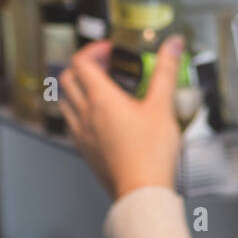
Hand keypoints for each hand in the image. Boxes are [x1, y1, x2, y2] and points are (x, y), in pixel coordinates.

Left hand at [58, 35, 184, 200]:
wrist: (142, 192)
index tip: (111, 50)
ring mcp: (81, 134)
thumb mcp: (163, 107)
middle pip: (67, 78)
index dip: (94, 50)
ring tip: (100, 89)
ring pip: (64, 101)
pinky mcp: (85, 151)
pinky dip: (79, 112)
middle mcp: (85, 115)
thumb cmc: (151, 154)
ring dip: (77, 88)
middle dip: (84, 66)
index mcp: (101, 99)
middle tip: (105, 66)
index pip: (81, 62)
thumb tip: (172, 45)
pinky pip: (71, 124)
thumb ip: (165, 72)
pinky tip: (99, 118)